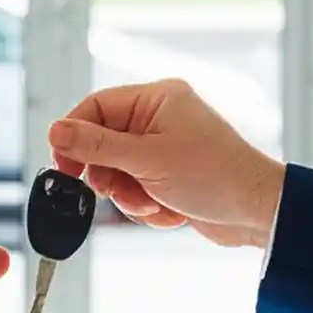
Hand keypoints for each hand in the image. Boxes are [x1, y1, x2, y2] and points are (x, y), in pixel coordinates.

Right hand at [49, 79, 284, 247]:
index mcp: (156, 99)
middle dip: (110, 174)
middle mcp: (159, 119)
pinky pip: (136, 191)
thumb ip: (97, 146)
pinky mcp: (169, 177)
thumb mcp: (147, 159)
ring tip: (156, 202)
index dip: (75, 136)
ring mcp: (164, 149)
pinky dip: (148, 207)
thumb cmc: (215, 176)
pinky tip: (171, 210)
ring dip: (131, 196)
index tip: (64, 165)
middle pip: (102, 144)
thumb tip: (55, 131)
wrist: (257, 213)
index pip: (95, 107)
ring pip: (118, 173)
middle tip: (118, 188)